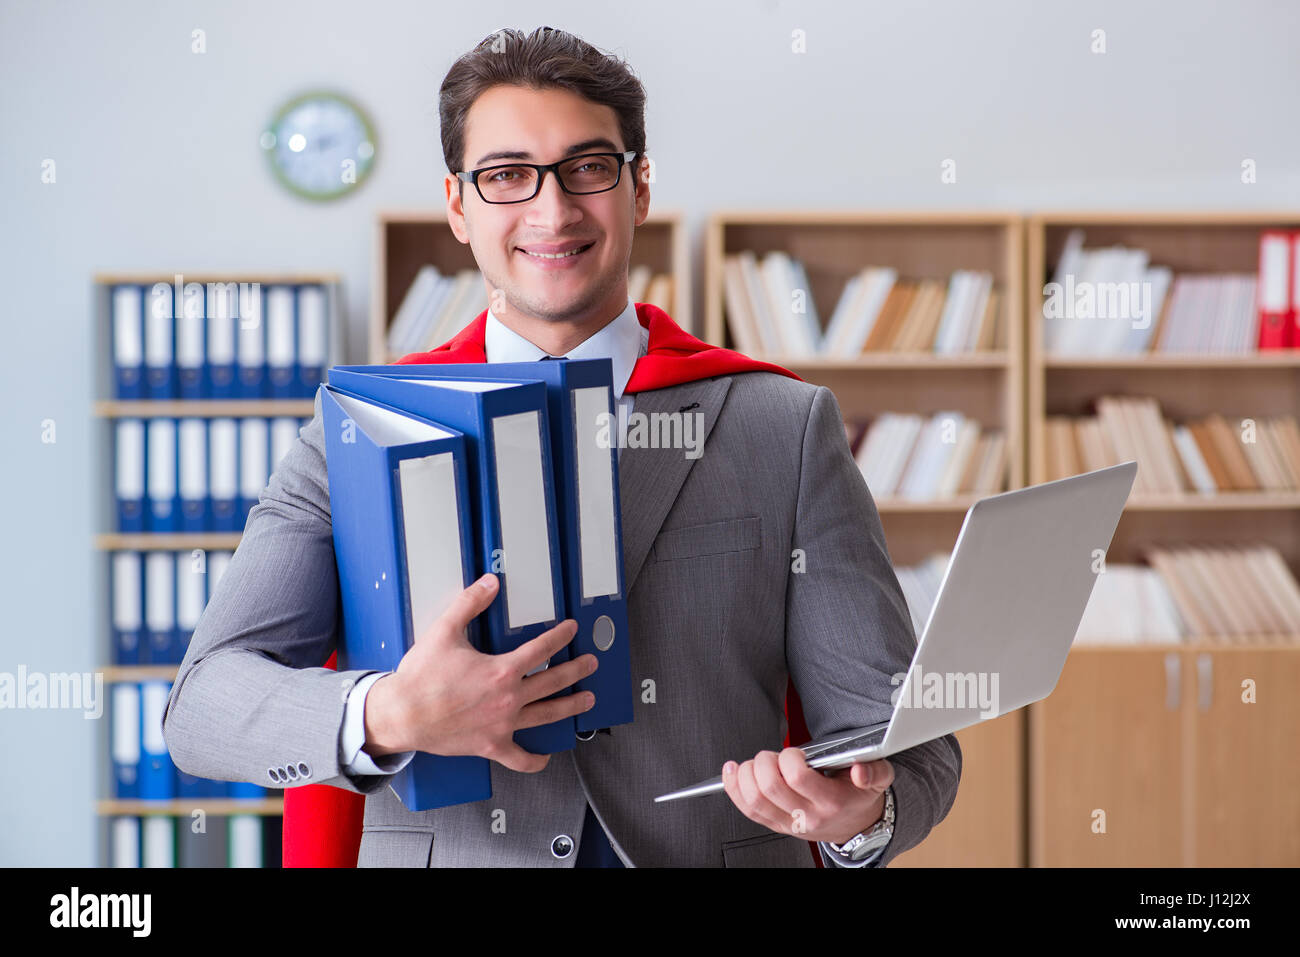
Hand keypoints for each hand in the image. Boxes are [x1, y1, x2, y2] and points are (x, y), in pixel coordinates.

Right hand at [362, 573, 596, 772]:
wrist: (402, 714)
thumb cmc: (421, 676)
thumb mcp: (444, 631)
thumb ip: (470, 603)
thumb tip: (490, 582)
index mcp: (501, 671)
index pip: (541, 649)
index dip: (560, 636)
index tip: (572, 629)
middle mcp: (508, 699)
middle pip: (553, 681)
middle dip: (576, 670)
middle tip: (591, 663)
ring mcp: (503, 725)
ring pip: (546, 715)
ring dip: (571, 706)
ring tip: (588, 699)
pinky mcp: (491, 745)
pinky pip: (519, 758)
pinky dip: (534, 760)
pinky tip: (544, 757)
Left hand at [720, 747, 893, 844]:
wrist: (857, 826)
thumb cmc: (859, 796)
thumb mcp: (878, 779)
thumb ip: (875, 771)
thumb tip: (860, 770)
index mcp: (831, 801)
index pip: (798, 779)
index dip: (789, 759)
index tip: (794, 752)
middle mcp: (807, 816)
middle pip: (770, 789)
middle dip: (764, 763)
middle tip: (772, 756)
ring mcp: (789, 823)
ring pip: (755, 801)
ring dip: (745, 776)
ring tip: (753, 763)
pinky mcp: (777, 825)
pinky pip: (749, 811)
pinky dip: (734, 789)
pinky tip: (732, 771)